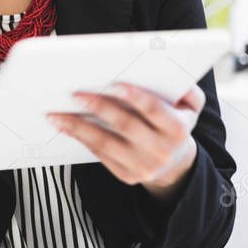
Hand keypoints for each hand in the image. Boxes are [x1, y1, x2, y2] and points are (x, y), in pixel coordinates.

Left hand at [46, 82, 205, 197]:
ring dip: (78, 126)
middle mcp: (160, 150)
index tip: (112, 84)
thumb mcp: (191, 105)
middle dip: (99, 107)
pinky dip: (79, 138)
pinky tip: (64, 126)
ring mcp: (142, 166)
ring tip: (56, 113)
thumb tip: (173, 71)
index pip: (154, 110)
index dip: (134, 96)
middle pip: (125, 125)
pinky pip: (98, 154)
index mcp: (177, 129)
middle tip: (74, 93)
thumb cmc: (175, 122)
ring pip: (105, 143)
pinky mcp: (125, 175)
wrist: (173, 162)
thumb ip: (186, 88)